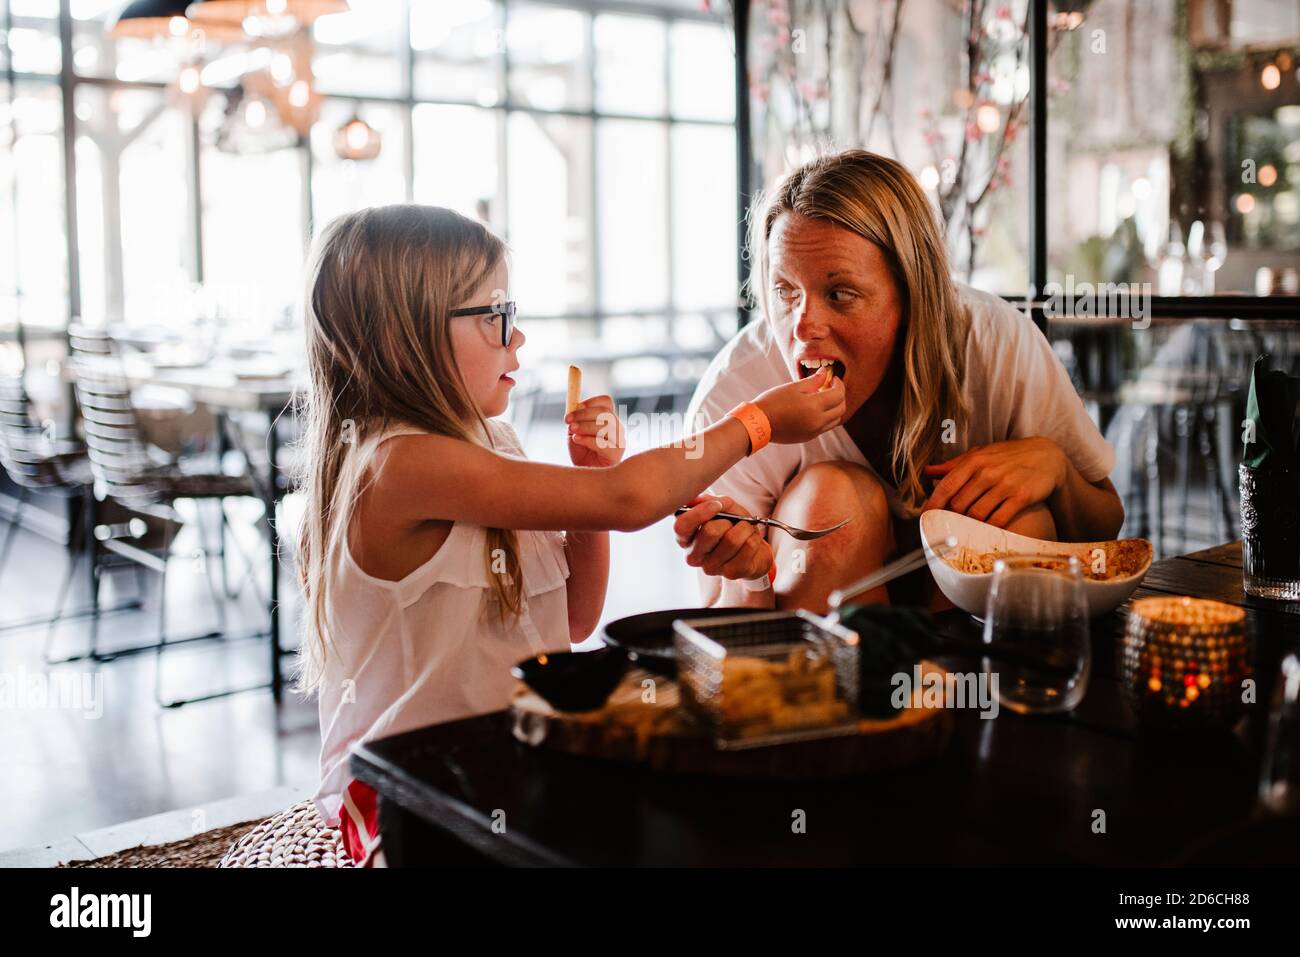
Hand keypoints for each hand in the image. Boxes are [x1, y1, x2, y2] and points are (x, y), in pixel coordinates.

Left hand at [565, 394, 625, 467]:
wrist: (585, 473)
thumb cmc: (582, 451)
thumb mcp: (575, 431)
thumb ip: (576, 419)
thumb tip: (574, 405)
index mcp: (608, 419)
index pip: (606, 402)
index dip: (591, 401)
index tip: (576, 405)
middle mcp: (616, 428)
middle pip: (605, 412)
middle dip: (583, 414)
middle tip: (567, 420)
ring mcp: (619, 440)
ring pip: (605, 427)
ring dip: (585, 426)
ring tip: (572, 431)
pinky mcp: (616, 454)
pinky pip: (603, 443)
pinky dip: (587, 440)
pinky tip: (576, 440)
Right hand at [673, 495, 773, 580]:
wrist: (753, 550)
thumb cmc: (733, 527)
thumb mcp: (723, 508)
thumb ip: (711, 501)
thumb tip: (700, 500)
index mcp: (685, 538)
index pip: (681, 526)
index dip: (700, 513)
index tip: (717, 505)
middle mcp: (693, 555)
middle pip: (709, 531)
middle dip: (727, 521)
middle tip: (732, 522)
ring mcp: (711, 567)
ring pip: (732, 539)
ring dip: (745, 528)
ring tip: (746, 529)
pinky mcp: (730, 573)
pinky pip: (748, 547)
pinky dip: (754, 538)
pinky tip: (750, 541)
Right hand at [752, 369, 845, 444]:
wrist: (757, 423)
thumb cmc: (773, 401)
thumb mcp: (793, 387)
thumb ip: (813, 380)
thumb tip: (825, 373)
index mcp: (814, 406)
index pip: (838, 394)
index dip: (839, 384)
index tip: (833, 379)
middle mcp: (817, 421)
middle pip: (841, 408)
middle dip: (840, 396)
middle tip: (831, 387)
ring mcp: (814, 432)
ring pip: (836, 420)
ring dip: (835, 408)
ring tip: (824, 399)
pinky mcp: (808, 437)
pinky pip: (825, 427)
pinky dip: (827, 417)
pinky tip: (816, 409)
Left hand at [921, 437, 1067, 527]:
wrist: (1047, 456)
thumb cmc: (1008, 456)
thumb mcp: (981, 454)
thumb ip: (954, 464)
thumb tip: (927, 471)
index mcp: (974, 461)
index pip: (947, 486)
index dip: (933, 504)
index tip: (925, 517)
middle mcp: (988, 472)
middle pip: (959, 504)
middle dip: (952, 518)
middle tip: (948, 527)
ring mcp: (1005, 485)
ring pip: (977, 514)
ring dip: (969, 525)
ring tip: (966, 531)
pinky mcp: (1022, 497)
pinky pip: (998, 520)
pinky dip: (989, 529)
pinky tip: (986, 531)